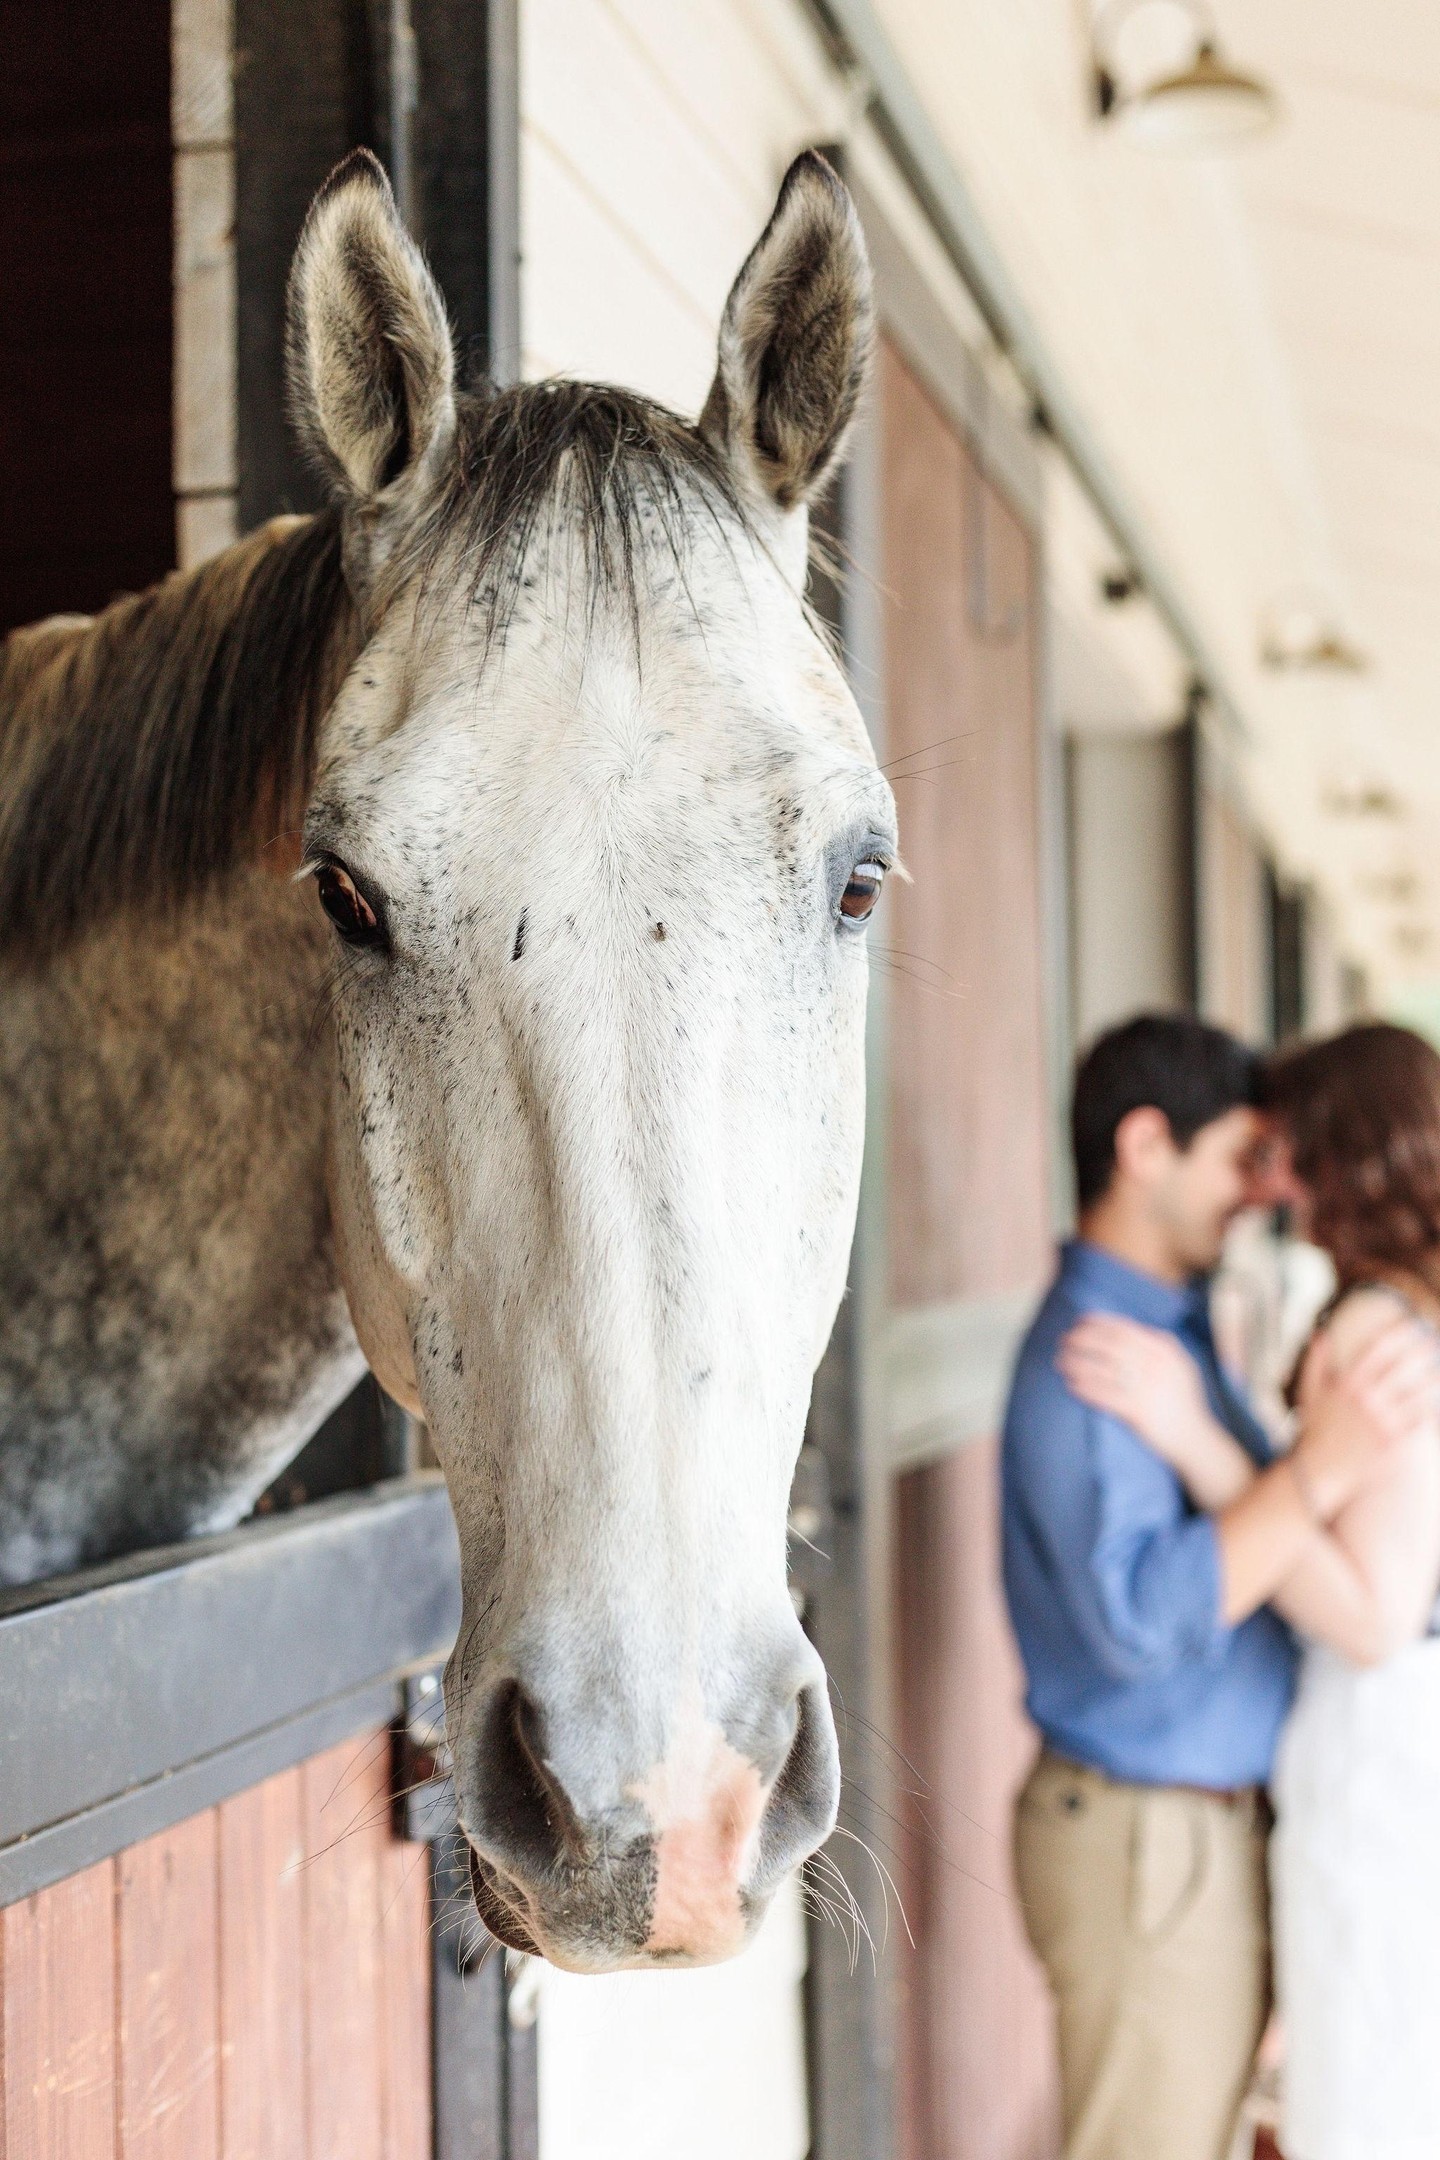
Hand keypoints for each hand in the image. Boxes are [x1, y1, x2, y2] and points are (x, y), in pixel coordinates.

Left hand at [1057, 1314, 1211, 1469]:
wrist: (1195, 1438)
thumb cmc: (1184, 1401)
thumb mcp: (1181, 1365)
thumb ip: (1161, 1344)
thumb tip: (1132, 1327)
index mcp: (1164, 1351)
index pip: (1124, 1329)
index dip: (1098, 1323)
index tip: (1079, 1322)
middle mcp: (1155, 1366)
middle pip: (1109, 1345)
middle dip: (1082, 1339)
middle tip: (1063, 1340)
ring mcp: (1147, 1389)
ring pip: (1103, 1369)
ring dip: (1077, 1363)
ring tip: (1060, 1361)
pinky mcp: (1138, 1411)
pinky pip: (1104, 1396)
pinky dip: (1085, 1389)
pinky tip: (1071, 1385)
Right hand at [1295, 1315, 1439, 1516]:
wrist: (1317, 1471)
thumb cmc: (1314, 1432)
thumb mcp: (1309, 1393)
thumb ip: (1316, 1361)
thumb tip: (1319, 1334)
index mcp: (1347, 1382)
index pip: (1376, 1348)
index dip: (1395, 1333)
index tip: (1409, 1324)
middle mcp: (1366, 1397)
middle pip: (1402, 1366)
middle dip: (1421, 1351)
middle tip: (1433, 1343)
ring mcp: (1381, 1419)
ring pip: (1418, 1392)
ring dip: (1432, 1380)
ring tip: (1438, 1373)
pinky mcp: (1393, 1440)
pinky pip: (1420, 1421)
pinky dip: (1432, 1410)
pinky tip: (1437, 1405)